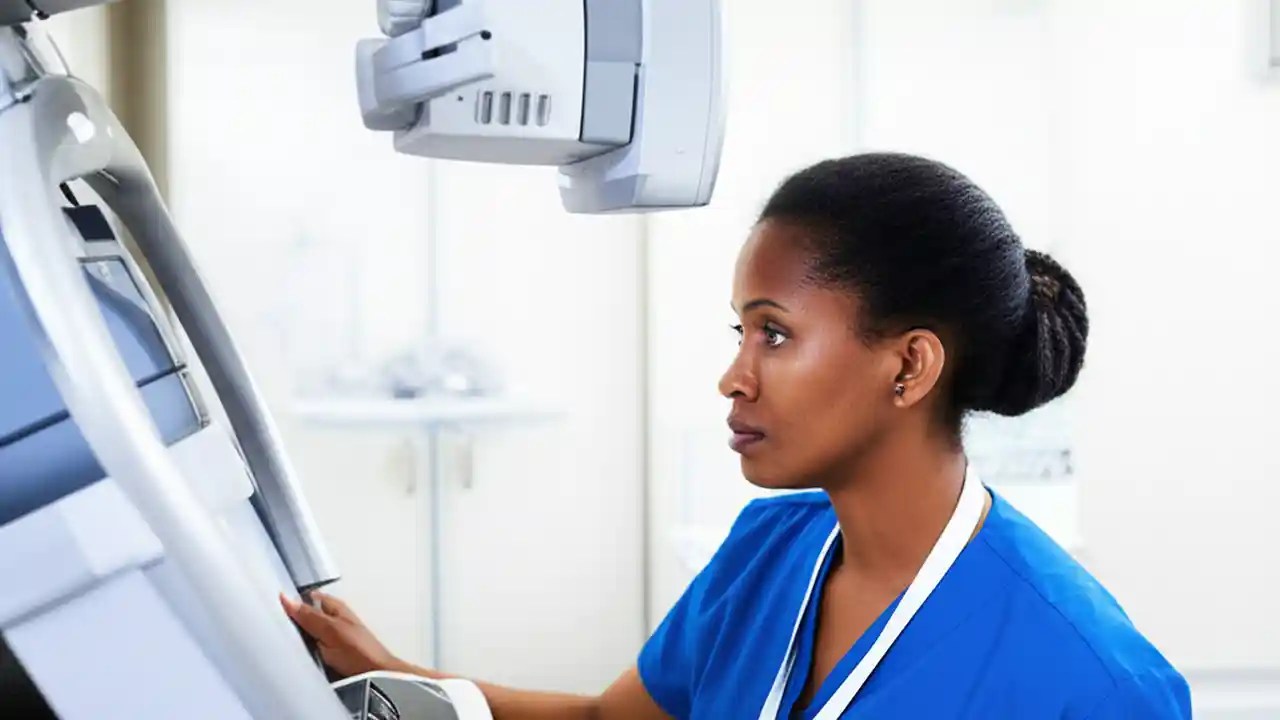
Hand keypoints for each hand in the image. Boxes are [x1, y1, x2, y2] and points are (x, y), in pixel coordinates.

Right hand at [280, 591, 407, 678]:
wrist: (374, 677)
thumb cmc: (360, 652)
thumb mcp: (331, 631)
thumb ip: (309, 616)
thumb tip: (287, 600)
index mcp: (334, 607)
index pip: (306, 597)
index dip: (291, 600)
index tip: (272, 605)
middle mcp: (331, 620)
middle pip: (303, 616)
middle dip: (291, 622)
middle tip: (275, 629)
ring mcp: (328, 638)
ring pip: (304, 635)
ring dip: (295, 639)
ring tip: (283, 644)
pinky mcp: (326, 655)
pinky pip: (307, 650)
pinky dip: (301, 652)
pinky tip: (296, 657)